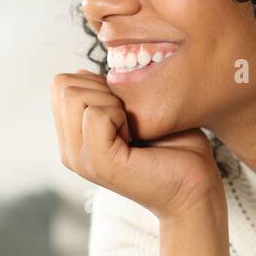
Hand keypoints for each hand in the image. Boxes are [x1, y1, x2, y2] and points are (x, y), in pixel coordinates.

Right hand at [52, 69, 223, 219]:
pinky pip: (96, 114)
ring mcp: (79, 159)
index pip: (60, 84)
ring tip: (131, 129)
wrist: (195, 185)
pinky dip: (121, 116)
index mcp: (73, 138)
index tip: (124, 108)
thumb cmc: (175, 146)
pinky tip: (135, 138)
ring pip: (74, 96)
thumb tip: (82, 71)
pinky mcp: (97, 163)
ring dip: (111, 102)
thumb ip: (105, 92)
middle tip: (128, 119)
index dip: (96, 82)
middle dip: (102, 89)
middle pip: (63, 86)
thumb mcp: (132, 108)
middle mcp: (69, 150)